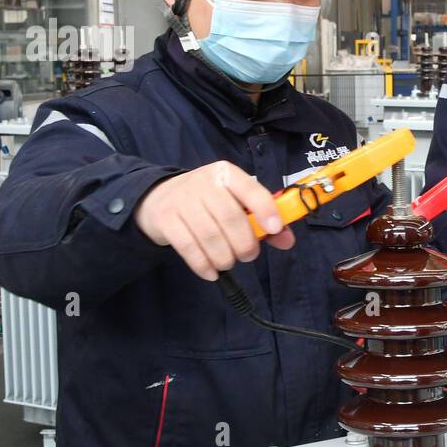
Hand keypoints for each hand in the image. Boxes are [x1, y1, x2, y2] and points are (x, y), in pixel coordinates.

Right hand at [134, 161, 294, 280]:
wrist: (158, 197)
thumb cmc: (208, 202)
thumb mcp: (235, 202)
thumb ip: (263, 220)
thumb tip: (287, 241)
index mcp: (227, 174)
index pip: (250, 189)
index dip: (265, 209)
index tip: (275, 228)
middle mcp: (204, 182)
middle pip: (230, 217)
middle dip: (245, 244)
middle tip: (248, 256)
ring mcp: (181, 199)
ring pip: (210, 235)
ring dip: (225, 257)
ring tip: (229, 262)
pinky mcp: (165, 218)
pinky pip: (188, 246)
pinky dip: (203, 264)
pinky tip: (211, 272)